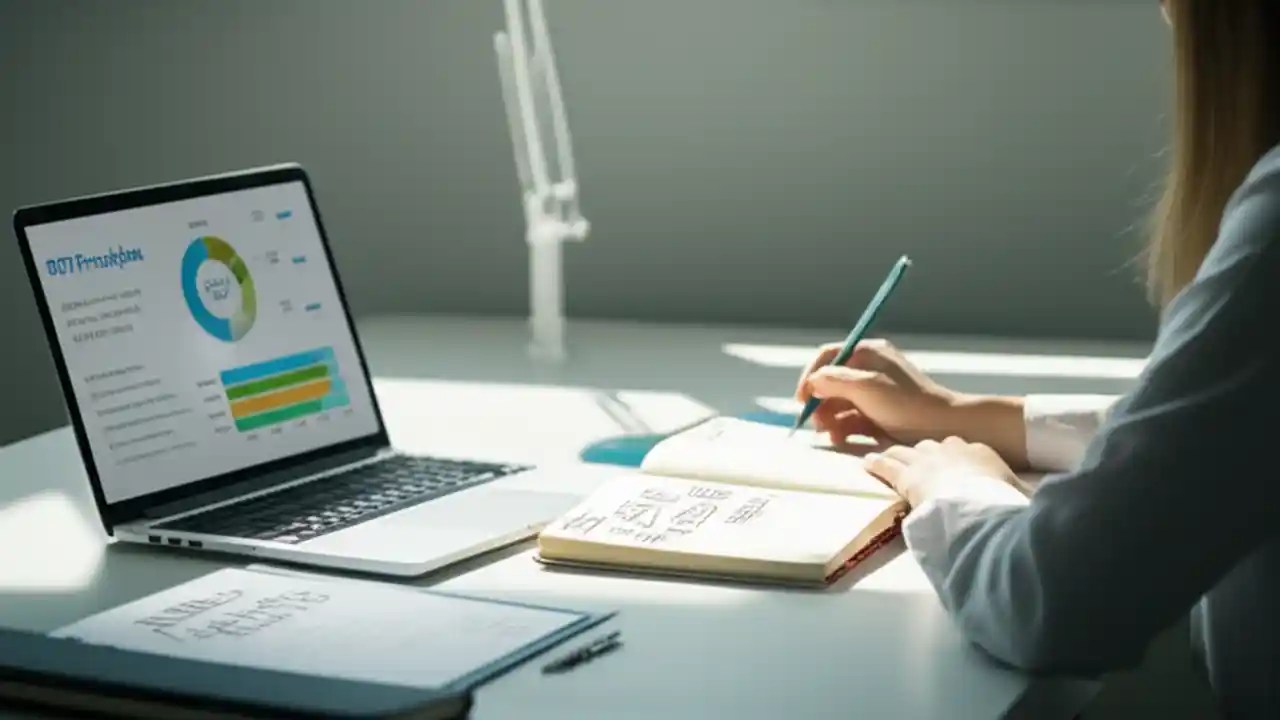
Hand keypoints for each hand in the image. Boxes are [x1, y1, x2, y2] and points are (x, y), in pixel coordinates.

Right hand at [794, 339, 1029, 468]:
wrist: (940, 427)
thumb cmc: (906, 402)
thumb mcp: (866, 386)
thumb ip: (834, 380)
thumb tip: (813, 381)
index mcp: (867, 354)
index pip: (828, 357)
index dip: (810, 375)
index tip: (802, 398)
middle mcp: (869, 370)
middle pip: (830, 383)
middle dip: (819, 402)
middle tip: (813, 421)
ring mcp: (874, 393)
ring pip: (839, 404)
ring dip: (828, 418)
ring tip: (827, 433)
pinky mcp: (878, 415)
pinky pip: (851, 419)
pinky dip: (842, 428)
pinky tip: (839, 438)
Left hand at [864, 437, 1021, 507]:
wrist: (979, 503)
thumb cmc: (1003, 502)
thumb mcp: (1021, 497)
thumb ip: (1023, 497)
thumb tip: (1040, 504)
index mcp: (982, 453)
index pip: (964, 449)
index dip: (954, 457)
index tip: (951, 463)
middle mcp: (952, 450)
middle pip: (932, 446)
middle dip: (923, 453)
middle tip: (916, 461)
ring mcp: (927, 459)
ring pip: (905, 451)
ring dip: (895, 454)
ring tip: (884, 456)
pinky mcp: (907, 474)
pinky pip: (886, 464)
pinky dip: (876, 463)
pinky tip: (867, 463)